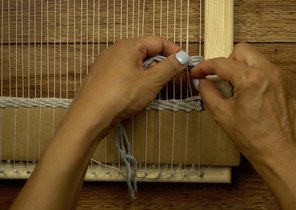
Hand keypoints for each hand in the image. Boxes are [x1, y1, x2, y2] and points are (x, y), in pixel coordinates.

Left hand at [72, 36, 186, 126]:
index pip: (158, 41)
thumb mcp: (151, 81)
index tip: (185, 63)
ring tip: (158, 86)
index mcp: (129, 45)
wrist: (90, 116)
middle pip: (146, 51)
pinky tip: (139, 92)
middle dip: (162, 62)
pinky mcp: (102, 77)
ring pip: (135, 63)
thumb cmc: (120, 95)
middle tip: (174, 76)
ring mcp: (107, 63)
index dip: (174, 51)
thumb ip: (169, 67)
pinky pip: (125, 72)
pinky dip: (137, 78)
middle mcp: (116, 50)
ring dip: (150, 72)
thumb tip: (182, 57)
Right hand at [191, 43, 295, 164]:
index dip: (205, 66)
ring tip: (242, 92)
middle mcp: (270, 72)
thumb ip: (208, 93)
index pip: (221, 63)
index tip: (198, 72)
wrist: (281, 154)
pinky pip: (272, 72)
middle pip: (242, 50)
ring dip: (246, 69)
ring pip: (259, 60)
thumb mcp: (223, 115)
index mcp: (250, 79)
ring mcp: (284, 77)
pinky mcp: (293, 85)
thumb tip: (201, 81)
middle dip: (229, 61)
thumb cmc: (254, 139)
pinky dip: (261, 79)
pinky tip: (259, 98)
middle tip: (223, 78)